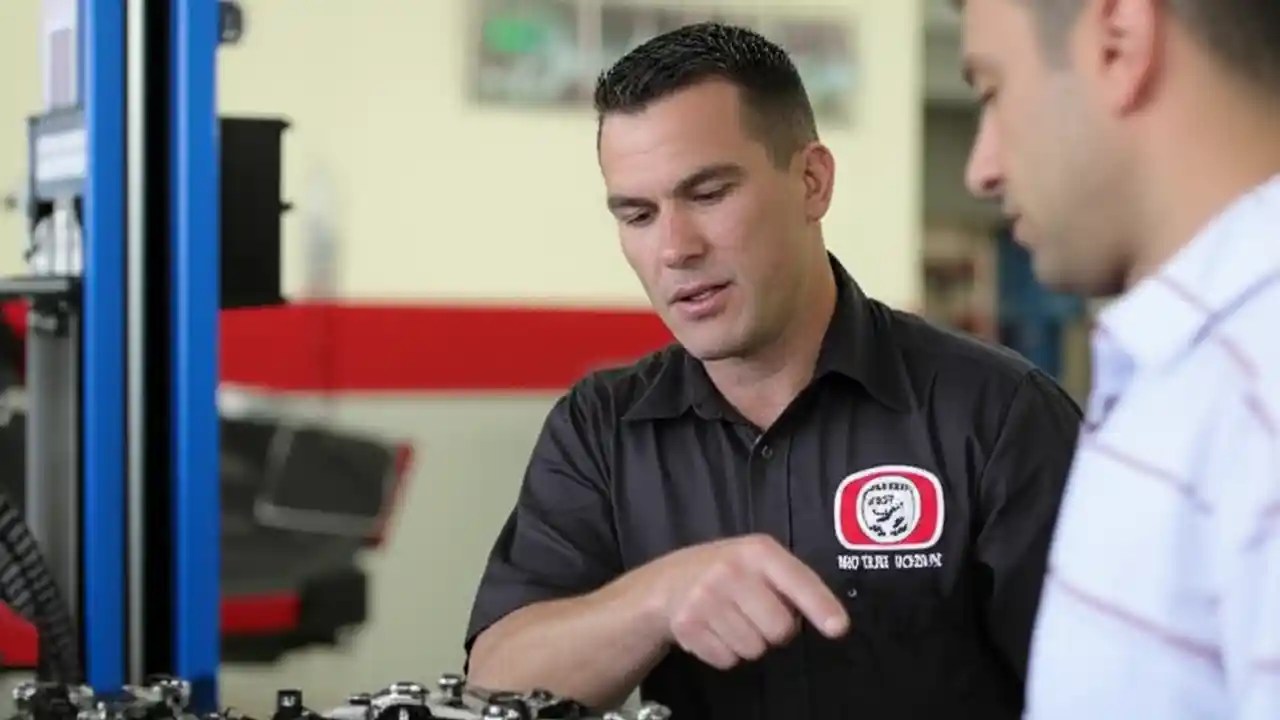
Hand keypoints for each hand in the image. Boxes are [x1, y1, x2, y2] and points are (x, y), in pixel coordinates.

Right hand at [641, 533, 849, 670]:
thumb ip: (791, 582)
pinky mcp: (688, 626)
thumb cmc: (728, 571)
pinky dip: (725, 652)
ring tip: (732, 620)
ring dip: (748, 642)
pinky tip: (714, 630)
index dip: (821, 606)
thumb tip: (829, 621)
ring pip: (754, 650)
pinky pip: (728, 660)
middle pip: (780, 629)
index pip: (797, 580)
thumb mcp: (757, 561)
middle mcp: (731, 571)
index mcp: (757, 551)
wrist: (668, 582)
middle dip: (774, 630)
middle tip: (757, 614)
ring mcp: (706, 599)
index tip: (838, 627)